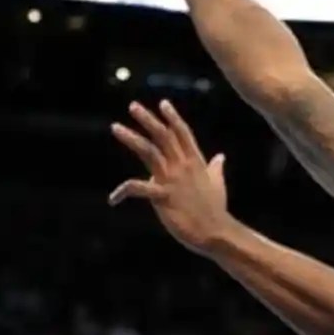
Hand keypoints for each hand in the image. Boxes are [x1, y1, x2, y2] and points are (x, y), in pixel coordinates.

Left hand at [110, 100, 230, 255]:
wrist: (216, 231)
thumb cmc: (215, 208)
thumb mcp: (217, 183)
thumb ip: (215, 168)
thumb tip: (220, 157)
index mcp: (196, 162)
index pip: (183, 133)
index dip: (172, 117)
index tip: (163, 103)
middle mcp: (183, 166)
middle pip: (164, 136)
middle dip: (148, 120)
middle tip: (133, 106)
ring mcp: (172, 181)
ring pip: (149, 152)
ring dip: (132, 138)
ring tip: (116, 128)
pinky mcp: (163, 197)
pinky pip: (138, 188)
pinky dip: (123, 191)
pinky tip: (114, 198)